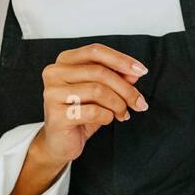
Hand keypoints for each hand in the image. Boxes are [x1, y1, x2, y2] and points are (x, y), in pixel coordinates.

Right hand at [37, 43, 148, 165]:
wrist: (60, 143)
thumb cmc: (80, 113)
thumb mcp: (101, 92)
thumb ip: (116, 78)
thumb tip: (135, 72)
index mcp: (64, 61)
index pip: (95, 51)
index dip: (121, 60)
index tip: (142, 71)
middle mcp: (54, 73)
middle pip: (100, 72)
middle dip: (125, 88)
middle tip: (139, 102)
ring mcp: (52, 94)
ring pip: (98, 91)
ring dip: (118, 104)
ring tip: (122, 114)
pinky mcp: (57, 115)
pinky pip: (94, 111)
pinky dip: (108, 116)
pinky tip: (107, 120)